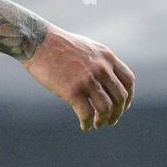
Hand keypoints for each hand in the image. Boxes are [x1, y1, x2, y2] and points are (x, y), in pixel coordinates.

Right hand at [20, 24, 135, 130]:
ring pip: (106, 108)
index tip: (123, 106)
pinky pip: (87, 114)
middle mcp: (101, 68)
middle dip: (118, 113)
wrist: (37, 41)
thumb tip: (104, 81)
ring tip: (96, 124)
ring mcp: (87, 79)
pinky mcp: (72, 90)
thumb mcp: (86, 48)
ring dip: (103, 120)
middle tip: (111, 121)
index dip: (128, 97)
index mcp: (106, 57)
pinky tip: (83, 126)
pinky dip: (87, 123)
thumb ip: (98, 62)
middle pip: (120, 97)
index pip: (128, 81)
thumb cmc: (57, 45)